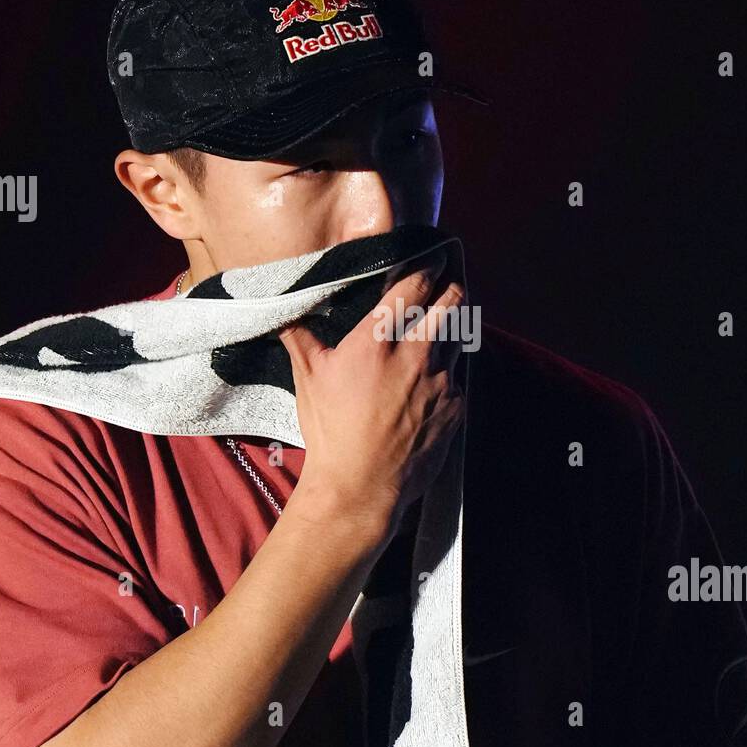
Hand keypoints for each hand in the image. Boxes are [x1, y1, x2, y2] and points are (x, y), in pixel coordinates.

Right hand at [279, 248, 465, 550]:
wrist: (361, 486)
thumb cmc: (331, 431)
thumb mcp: (309, 378)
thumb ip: (301, 338)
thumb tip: (286, 313)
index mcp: (378, 338)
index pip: (414, 285)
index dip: (426, 267)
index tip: (430, 260)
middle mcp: (417, 352)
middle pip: (452, 301)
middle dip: (452, 287)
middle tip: (447, 283)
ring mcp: (442, 380)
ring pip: (460, 337)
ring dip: (454, 327)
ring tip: (445, 324)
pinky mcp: (456, 407)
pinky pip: (458, 378)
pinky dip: (450, 372)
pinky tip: (437, 377)